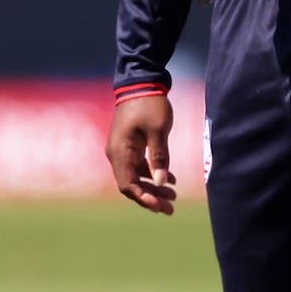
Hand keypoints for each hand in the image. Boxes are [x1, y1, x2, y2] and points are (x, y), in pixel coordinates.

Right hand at [105, 94, 177, 214]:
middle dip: (150, 198)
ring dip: (153, 188)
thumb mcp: (159, 130)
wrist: (141, 83)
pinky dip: (152, 175)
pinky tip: (171, 181)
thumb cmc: (150, 104)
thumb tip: (161, 182)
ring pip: (135, 177)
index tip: (160, 206)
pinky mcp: (129, 145)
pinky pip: (138, 166)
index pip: (128, 185)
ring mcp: (122, 150)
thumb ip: (160, 157)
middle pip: (131, 185)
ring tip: (173, 197)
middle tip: (171, 209)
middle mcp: (116, 154)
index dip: (144, 198)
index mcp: (120, 152)